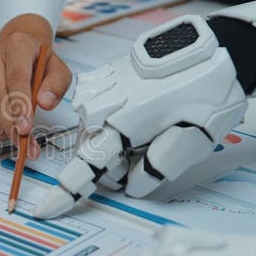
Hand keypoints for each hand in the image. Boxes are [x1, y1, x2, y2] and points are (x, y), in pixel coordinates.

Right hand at [0, 14, 71, 154]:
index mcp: (16, 46)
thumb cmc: (37, 62)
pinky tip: (0, 132)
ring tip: (13, 135)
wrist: (20, 51)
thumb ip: (57, 85)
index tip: (26, 128)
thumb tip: (46, 102)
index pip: (16, 78)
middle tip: (22, 140)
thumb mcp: (58, 69)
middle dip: (9, 125)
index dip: (20, 107)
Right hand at [34, 16, 246, 217]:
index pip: (86, 167)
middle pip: (95, 156)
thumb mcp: (196, 138)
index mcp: (124, 123)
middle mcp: (105, 105)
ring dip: (123, 143)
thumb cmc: (209, 90)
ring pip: (100, 137)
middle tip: (157, 149)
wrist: (213, 46)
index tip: (43, 210)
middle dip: (120, 164)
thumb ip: (159, 167)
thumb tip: (133, 185)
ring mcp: (104, 88)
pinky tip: (147, 113)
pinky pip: (103, 115)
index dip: (66, 193)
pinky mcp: (108, 78)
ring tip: (158, 126)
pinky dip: (122, 123)